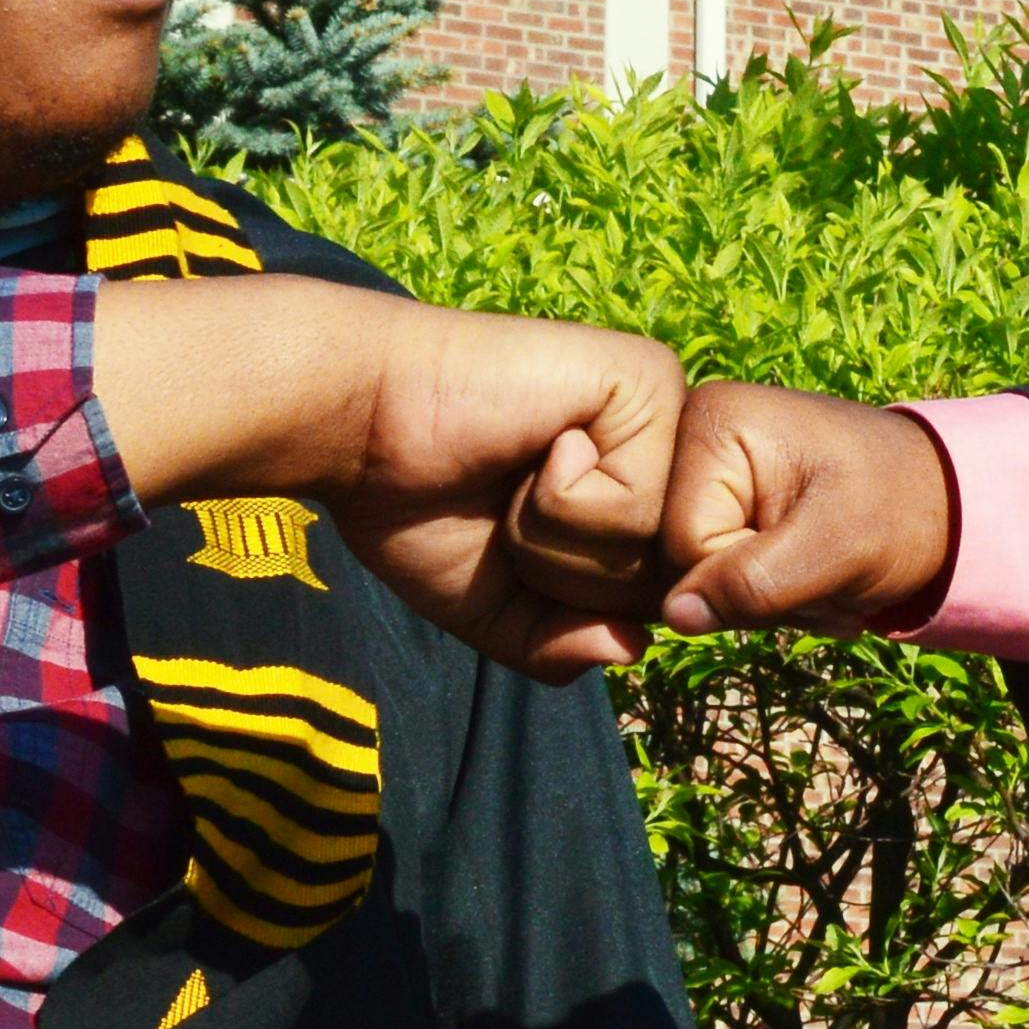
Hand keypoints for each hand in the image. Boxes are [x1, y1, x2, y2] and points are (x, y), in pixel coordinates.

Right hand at [96, 278, 685, 677]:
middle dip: (566, 579)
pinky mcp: (649, 381)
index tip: (509, 536)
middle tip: (507, 506)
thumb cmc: (420, 506)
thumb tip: (633, 647)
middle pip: (662, 583)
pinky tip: (535, 445)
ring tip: (516, 477)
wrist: (361, 424)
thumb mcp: (498, 608)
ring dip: (559, 543)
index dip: (572, 604)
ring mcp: (666, 411)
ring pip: (652, 551)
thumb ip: (565, 645)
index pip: (654, 602)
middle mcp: (666, 450)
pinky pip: (639, 506)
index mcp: (641, 494)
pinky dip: (564, 504)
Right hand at [655, 379, 960, 636]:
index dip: (745, 580)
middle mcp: (689, 440)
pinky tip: (813, 583)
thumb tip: (675, 615)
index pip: (685, 542)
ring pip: (698, 582)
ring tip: (825, 580)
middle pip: (682, 563)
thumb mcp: (838, 545)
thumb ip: (756, 581)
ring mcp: (700, 474)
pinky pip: (714, 580)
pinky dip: (769, 599)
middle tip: (825, 580)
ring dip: (768, 603)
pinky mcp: (717, 506)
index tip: (814, 564)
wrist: (941, 500)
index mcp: (713, 423)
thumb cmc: (901, 505)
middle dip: (756, 595)